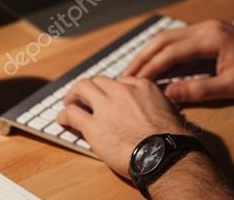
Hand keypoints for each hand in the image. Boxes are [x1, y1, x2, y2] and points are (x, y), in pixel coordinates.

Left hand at [56, 75, 187, 177]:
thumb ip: (153, 104)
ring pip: (82, 88)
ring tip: (70, 104)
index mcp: (142, 86)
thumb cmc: (170, 137)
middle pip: (99, 81)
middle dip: (90, 89)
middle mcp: (122, 91)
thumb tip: (149, 110)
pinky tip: (63, 120)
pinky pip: (71, 113)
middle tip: (84, 98)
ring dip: (74, 95)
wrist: (164, 153)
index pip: (120, 82)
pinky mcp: (93, 126)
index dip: (112, 91)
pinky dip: (64, 115)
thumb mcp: (167, 109)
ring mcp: (106, 107)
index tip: (109, 99)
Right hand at [123, 19, 233, 102]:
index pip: (170, 52)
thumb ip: (199, 90)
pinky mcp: (210, 35)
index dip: (149, 68)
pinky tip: (156, 69)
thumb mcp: (233, 86)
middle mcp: (206, 28)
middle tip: (124, 77)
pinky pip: (180, 42)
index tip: (132, 83)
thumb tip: (169, 94)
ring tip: (134, 74)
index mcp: (210, 38)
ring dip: (150, 55)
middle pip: (163, 40)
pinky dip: (164, 55)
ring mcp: (207, 29)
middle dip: (142, 58)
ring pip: (169, 39)